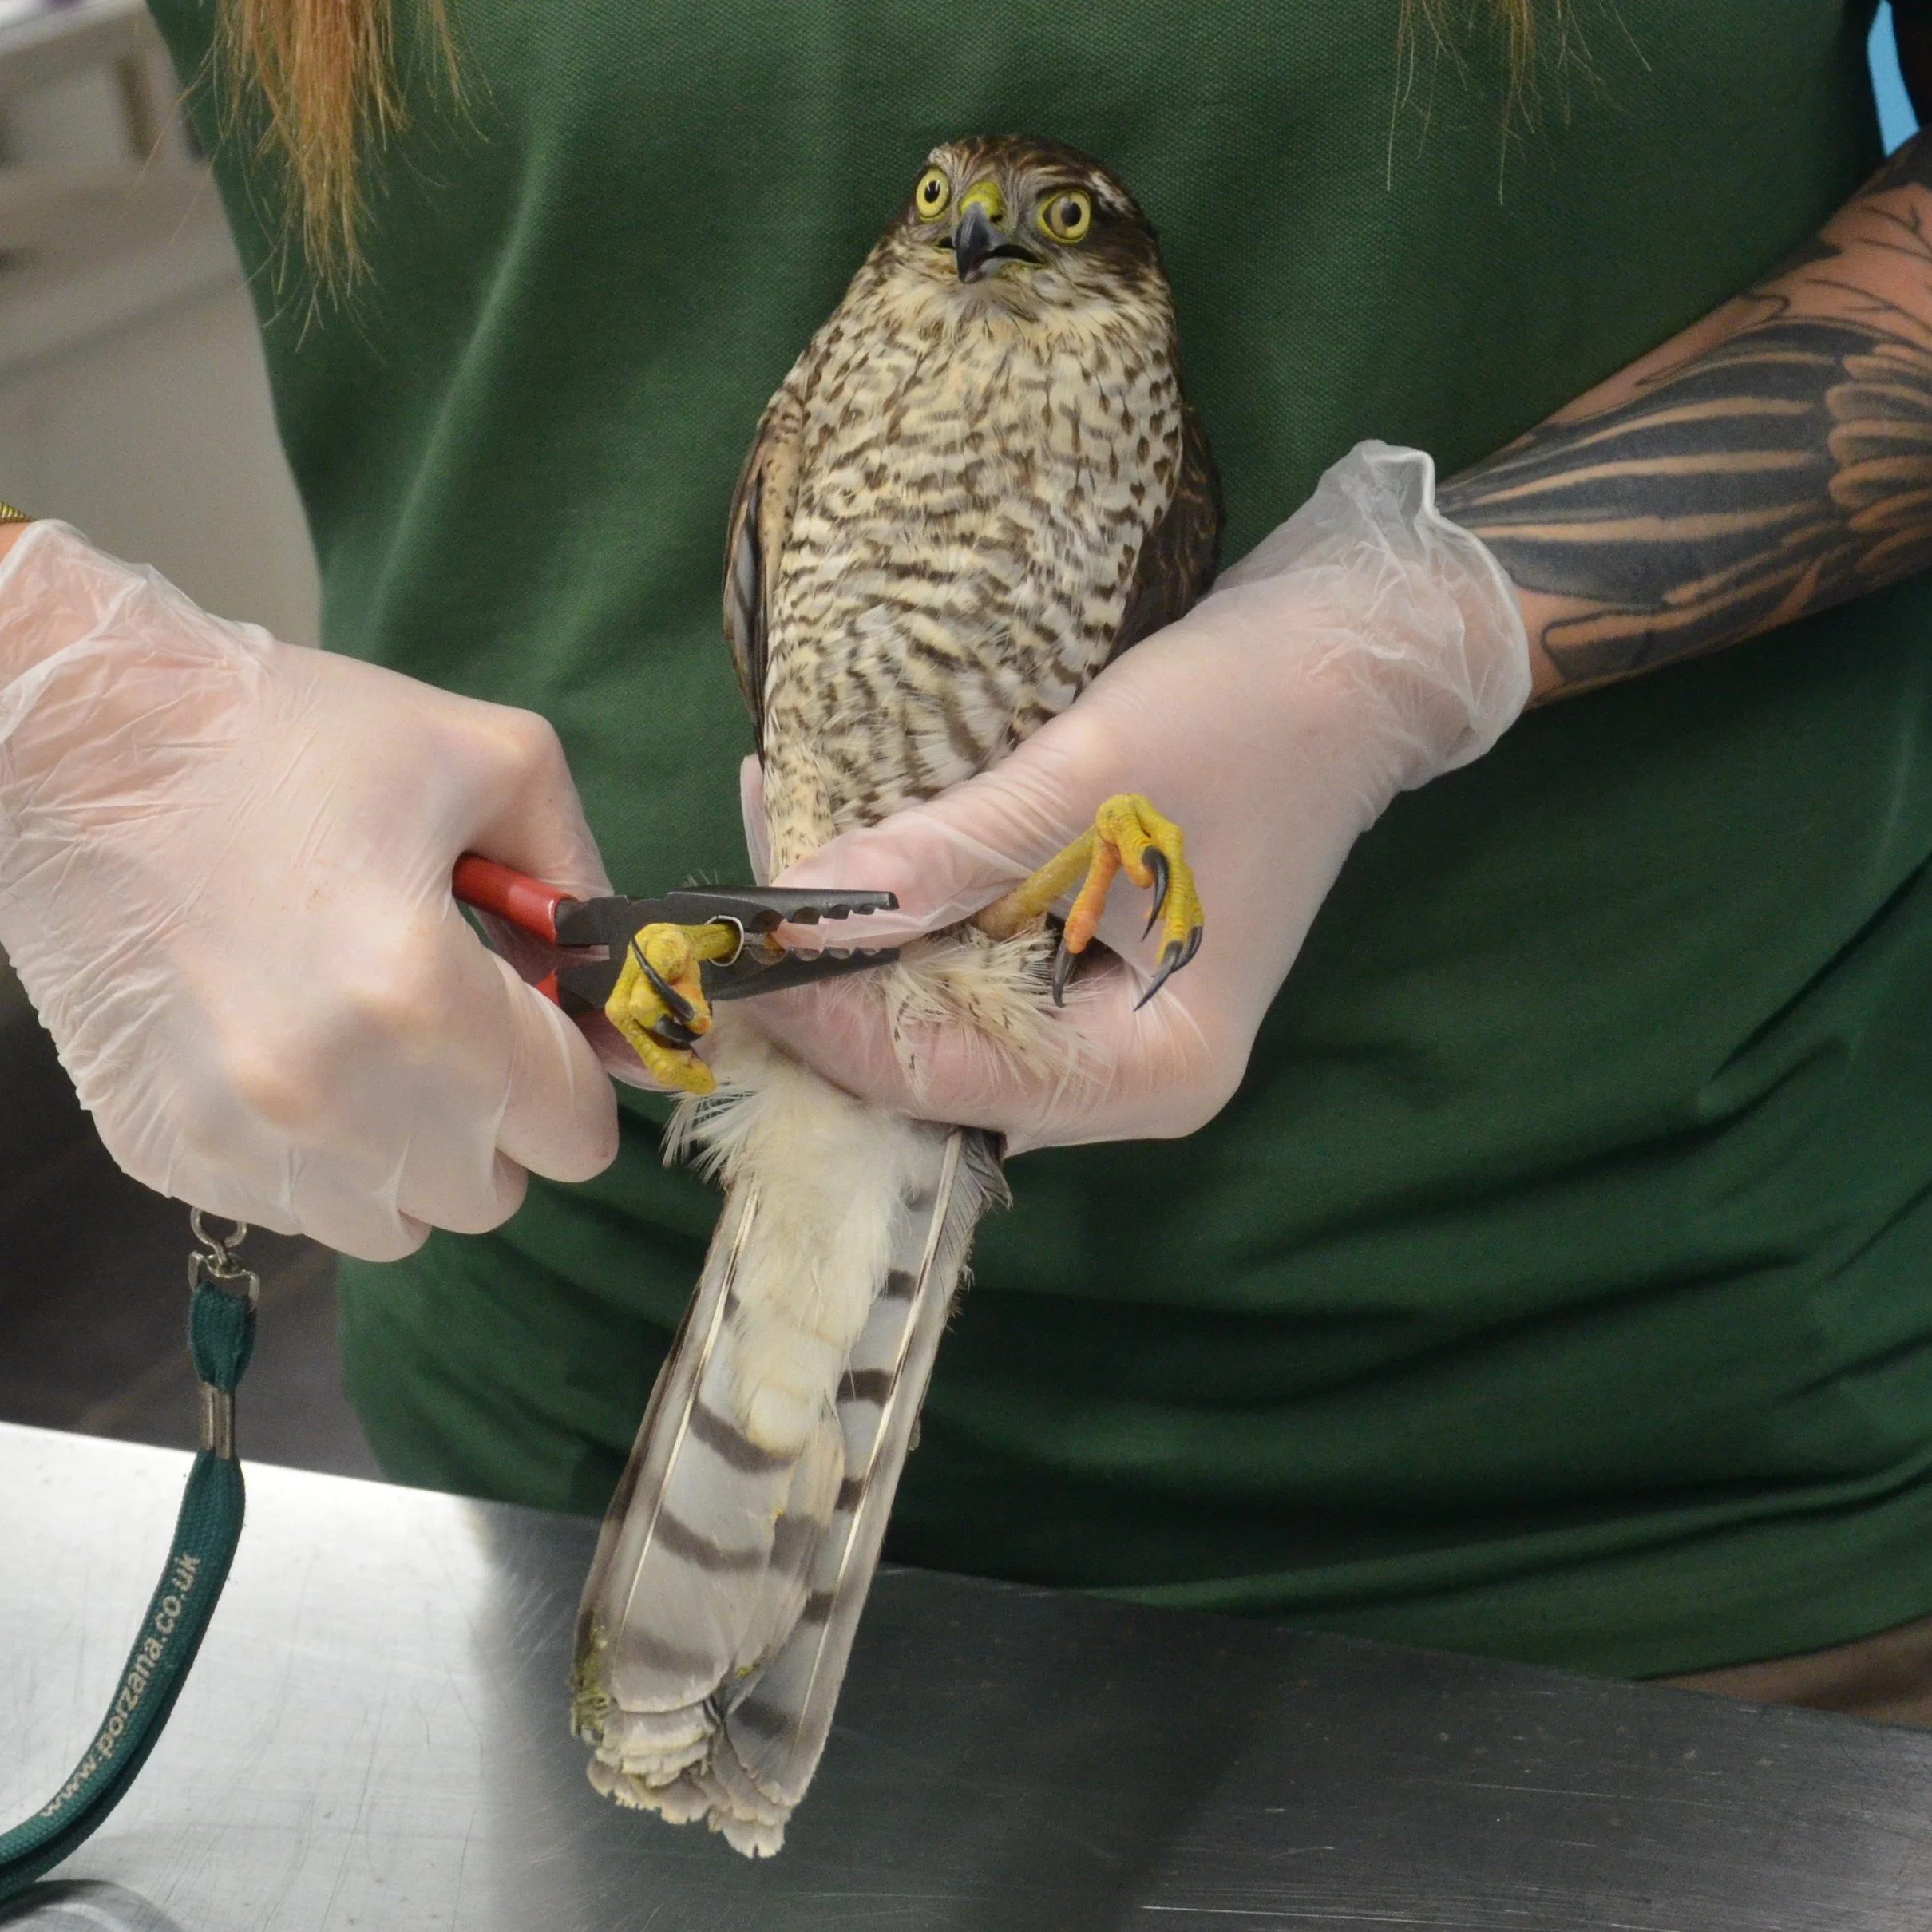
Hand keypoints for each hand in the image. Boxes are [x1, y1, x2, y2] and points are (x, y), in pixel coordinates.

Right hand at [0, 522, 617, 1258]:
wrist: (81, 741)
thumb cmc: (290, 737)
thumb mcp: (493, 760)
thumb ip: (587, 888)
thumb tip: (628, 994)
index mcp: (424, 1001)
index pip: (576, 1134)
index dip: (578, 1078)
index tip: (547, 1026)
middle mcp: (331, 1099)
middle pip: (492, 1192)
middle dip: (501, 1115)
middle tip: (459, 1022)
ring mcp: (236, 1140)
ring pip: (395, 1224)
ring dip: (413, 1154)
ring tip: (374, 1044)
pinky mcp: (164, 1154)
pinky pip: (293, 1211)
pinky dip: (318, 1158)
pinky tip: (291, 1053)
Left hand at [741, 442, 1531, 1153]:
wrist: (1346, 659)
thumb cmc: (1247, 717)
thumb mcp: (1091, 781)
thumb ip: (950, 854)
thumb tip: (802, 904)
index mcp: (1149, 1069)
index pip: (949, 1080)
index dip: (833, 1023)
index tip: (738, 952)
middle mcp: (1119, 1078)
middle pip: (934, 1069)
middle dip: (830, 992)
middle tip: (734, 916)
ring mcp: (1101, 1028)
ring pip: (936, 1020)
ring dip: (853, 951)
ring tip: (769, 869)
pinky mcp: (1080, 971)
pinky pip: (962, 968)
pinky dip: (899, 917)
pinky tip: (834, 851)